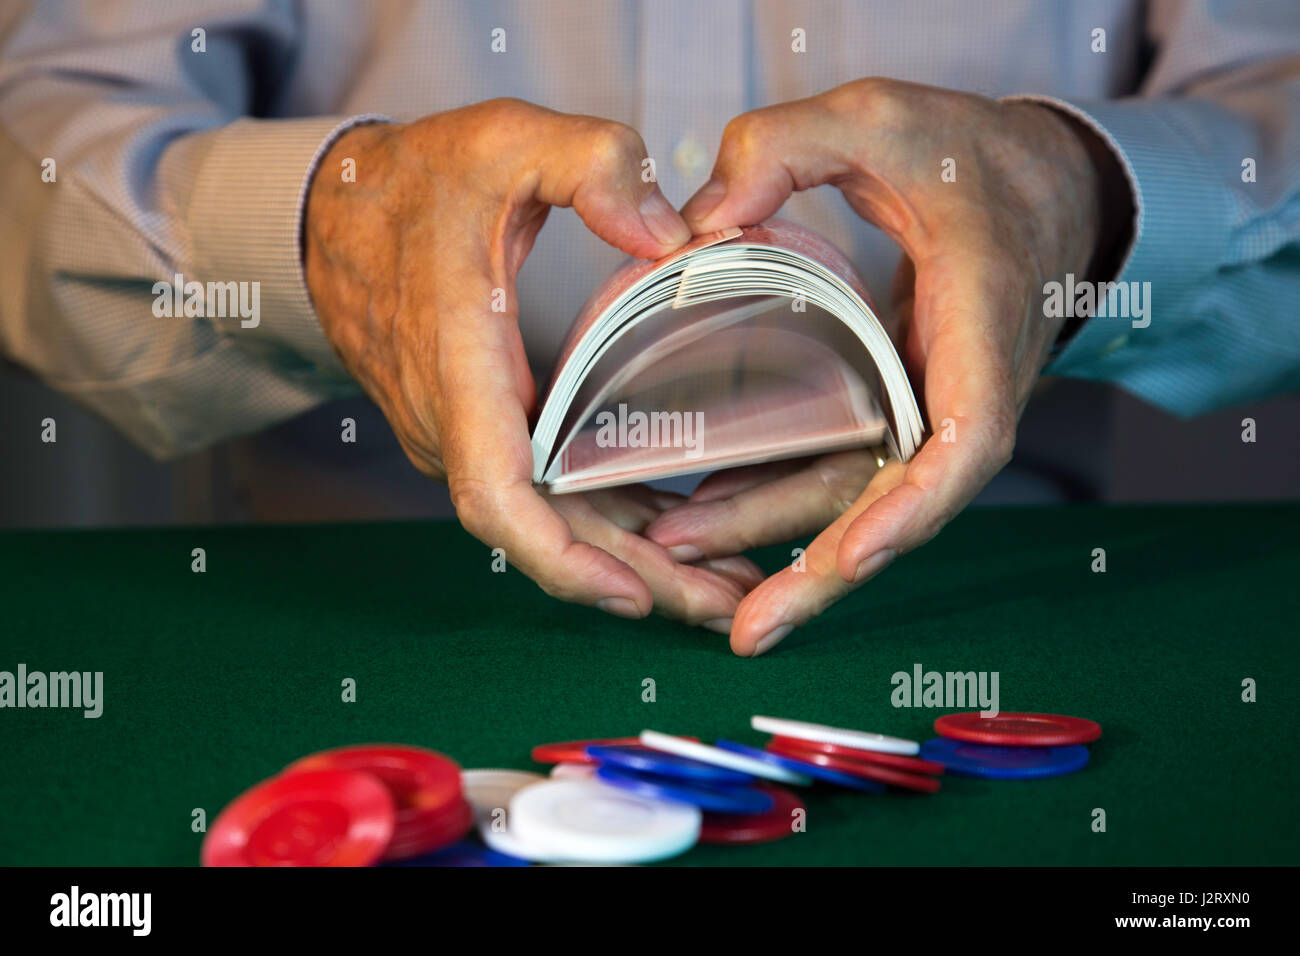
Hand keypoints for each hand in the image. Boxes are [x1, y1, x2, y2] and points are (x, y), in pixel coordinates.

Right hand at [304, 98, 759, 624]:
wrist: (332, 212)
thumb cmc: (414, 182)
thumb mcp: (505, 142)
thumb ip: (593, 166)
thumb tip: (672, 235)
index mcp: (461, 366)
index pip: (496, 496)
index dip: (561, 557)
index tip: (630, 596)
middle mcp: (458, 423)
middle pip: (544, 534)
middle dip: (635, 579)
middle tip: (728, 607)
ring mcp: (467, 435)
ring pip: (550, 522)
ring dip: (632, 560)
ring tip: (723, 586)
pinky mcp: (480, 430)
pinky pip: (545, 493)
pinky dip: (607, 522)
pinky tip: (672, 534)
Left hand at [646, 78, 1128, 654]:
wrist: (1036, 187)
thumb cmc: (969, 156)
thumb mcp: (877, 117)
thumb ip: (785, 145)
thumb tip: (696, 225)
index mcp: (979, 321)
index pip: (967, 439)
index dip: (914, 509)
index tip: (855, 559)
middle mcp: (965, 388)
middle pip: (900, 505)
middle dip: (821, 570)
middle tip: (742, 629)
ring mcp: (934, 411)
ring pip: (861, 500)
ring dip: (777, 542)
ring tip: (678, 565)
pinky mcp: (903, 412)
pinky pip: (845, 473)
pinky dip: (782, 503)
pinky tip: (707, 521)